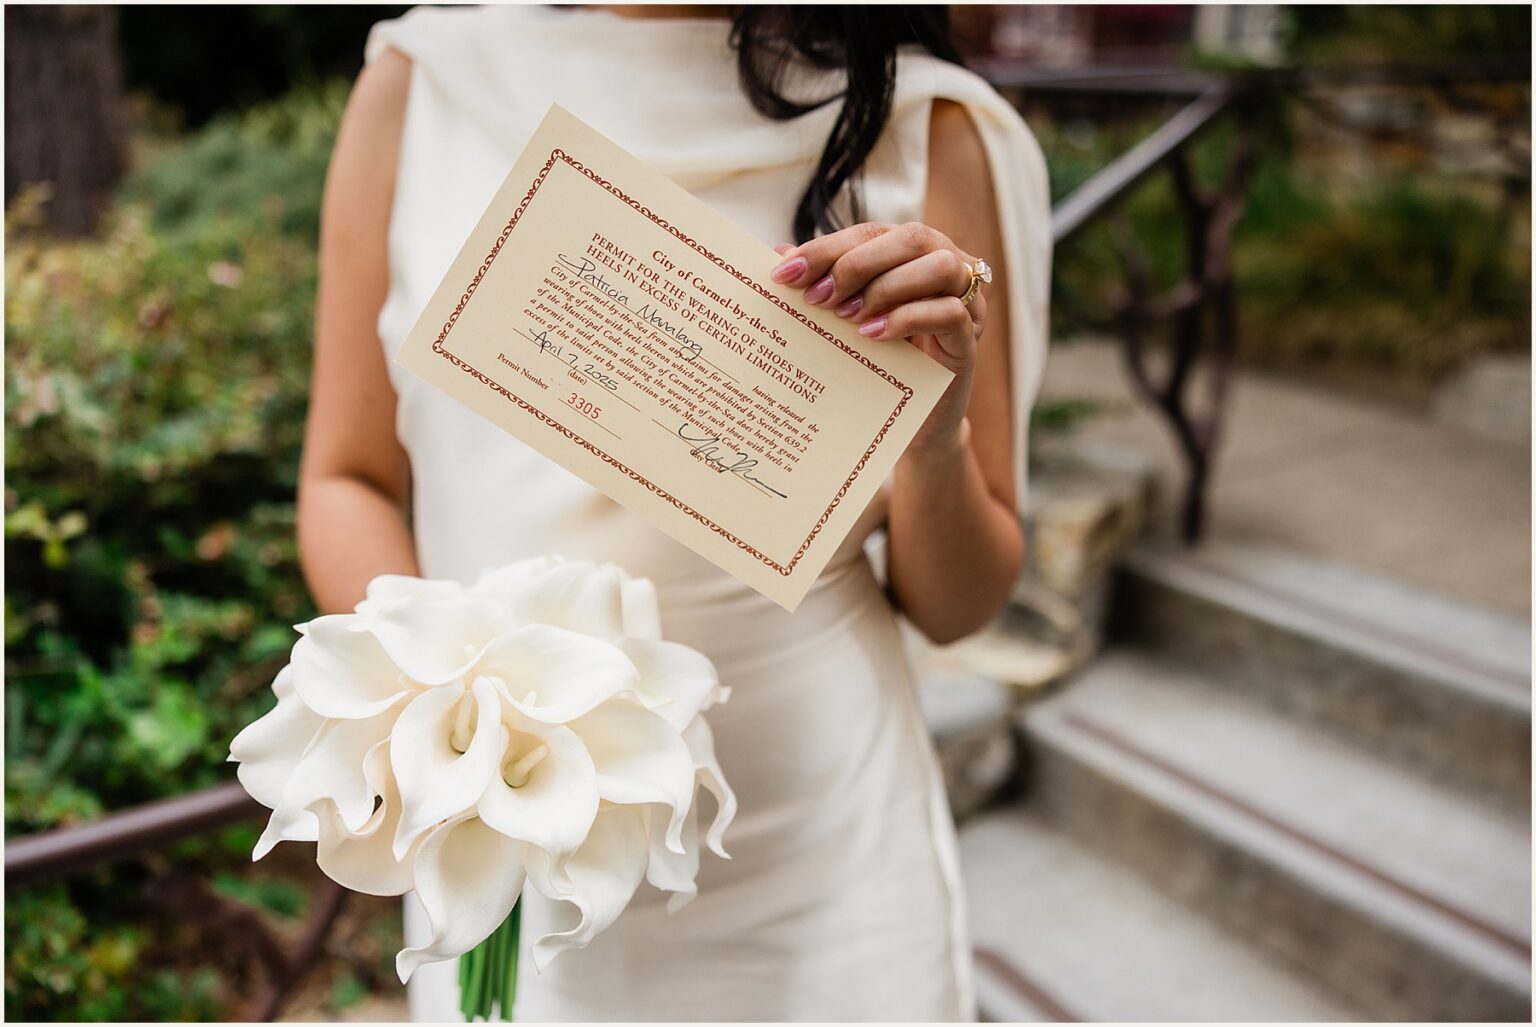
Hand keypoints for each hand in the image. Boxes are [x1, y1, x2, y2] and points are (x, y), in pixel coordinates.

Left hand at [769, 222, 987, 456]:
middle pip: (912, 238)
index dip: (827, 247)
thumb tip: (781, 253)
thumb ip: (822, 284)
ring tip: (849, 317)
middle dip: (858, 263)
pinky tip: (872, 335)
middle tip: (818, 298)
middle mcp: (946, 266)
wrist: (910, 422)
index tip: (786, 273)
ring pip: (942, 266)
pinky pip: (950, 313)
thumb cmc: (877, 362)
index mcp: (912, 253)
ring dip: (888, 287)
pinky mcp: (969, 340)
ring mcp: (967, 302)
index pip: (872, 232)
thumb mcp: (845, 320)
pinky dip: (908, 318)